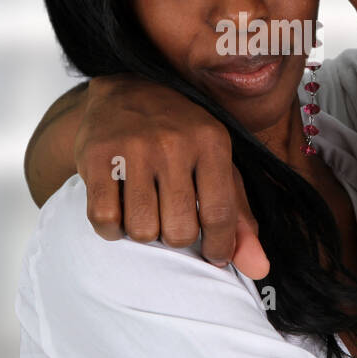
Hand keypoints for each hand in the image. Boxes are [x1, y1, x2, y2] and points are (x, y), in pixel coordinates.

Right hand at [75, 74, 268, 277]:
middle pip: (179, 231)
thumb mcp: (219, 164)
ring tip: (146, 210)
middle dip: (176, 236)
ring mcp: (133, 148)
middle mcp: (174, 143)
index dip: (219, 247)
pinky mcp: (97, 155)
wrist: (128, 88)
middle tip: (171, 218)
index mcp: (212, 142)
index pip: (220, 215)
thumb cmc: (181, 136)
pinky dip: (111, 228)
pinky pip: (104, 218)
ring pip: (141, 230)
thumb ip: (239, 218)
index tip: (214, 255)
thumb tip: (259, 269)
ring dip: (143, 232)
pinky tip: (120, 210)